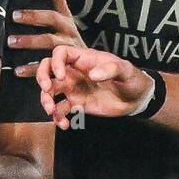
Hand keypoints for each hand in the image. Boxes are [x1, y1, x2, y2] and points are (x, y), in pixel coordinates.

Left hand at [11, 0, 84, 75]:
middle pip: (52, 18)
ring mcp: (69, 46)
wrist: (90, 67)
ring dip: (29, 40)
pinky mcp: (66, 64)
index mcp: (66, 18)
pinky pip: (47, 65)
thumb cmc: (66, 43)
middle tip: (14, 16)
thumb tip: (18, 4)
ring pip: (49, 41)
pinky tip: (17, 70)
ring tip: (10, 42)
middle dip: (33, 16)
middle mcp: (69, 29)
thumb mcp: (61, 27)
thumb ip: (45, 18)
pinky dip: (30, 68)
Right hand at [37, 44, 152, 127]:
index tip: (62, 76)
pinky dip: (58, 118)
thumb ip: (111, 69)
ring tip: (52, 111)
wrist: (137, 99)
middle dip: (42, 78)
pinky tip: (65, 125)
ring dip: (45, 100)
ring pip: (49, 91)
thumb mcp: (126, 70)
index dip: (56, 62)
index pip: (61, 53)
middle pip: (47, 69)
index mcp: (84, 59)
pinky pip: (60, 110)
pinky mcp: (76, 104)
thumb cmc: (132, 79)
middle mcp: (74, 72)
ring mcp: (73, 88)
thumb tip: (92, 74)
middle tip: (47, 89)